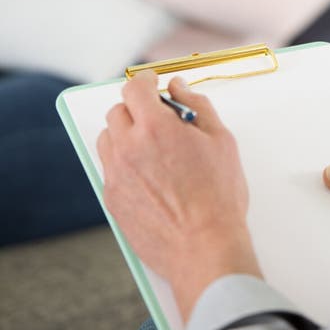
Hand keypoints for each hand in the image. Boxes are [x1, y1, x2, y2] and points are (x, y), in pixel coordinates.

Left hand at [97, 72, 261, 321]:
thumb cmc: (218, 196)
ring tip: (151, 146)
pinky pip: (109, 168)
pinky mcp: (112, 200)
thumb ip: (197, 105)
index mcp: (155, 127)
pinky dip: (123, 162)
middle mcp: (128, 148)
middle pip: (117, 112)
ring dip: (124, 133)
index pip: (135, 88)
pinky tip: (148, 173)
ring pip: (107, 139)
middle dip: (136, 107)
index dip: (145, 81)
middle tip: (158, 117)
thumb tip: (178, 87)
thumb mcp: (221, 140)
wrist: (205, 248)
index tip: (154, 83)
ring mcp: (116, 175)